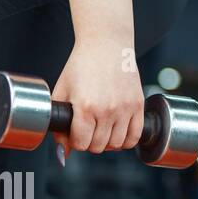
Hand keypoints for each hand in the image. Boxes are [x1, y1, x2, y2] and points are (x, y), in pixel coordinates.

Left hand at [51, 36, 143, 158]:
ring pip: (116, 145)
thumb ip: (59, 126)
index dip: (76, 142)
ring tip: (102, 129)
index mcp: (85, 107)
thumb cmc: (81, 66)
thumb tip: (62, 154)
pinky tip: (117, 131)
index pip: (81, 144)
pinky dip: (126, 140)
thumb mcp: (62, 93)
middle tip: (88, 130)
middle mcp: (106, 110)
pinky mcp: (138, 105)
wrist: (105, 44)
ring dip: (108, 142)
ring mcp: (124, 108)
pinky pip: (135, 136)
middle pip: (98, 146)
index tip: (76, 133)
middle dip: (90, 142)